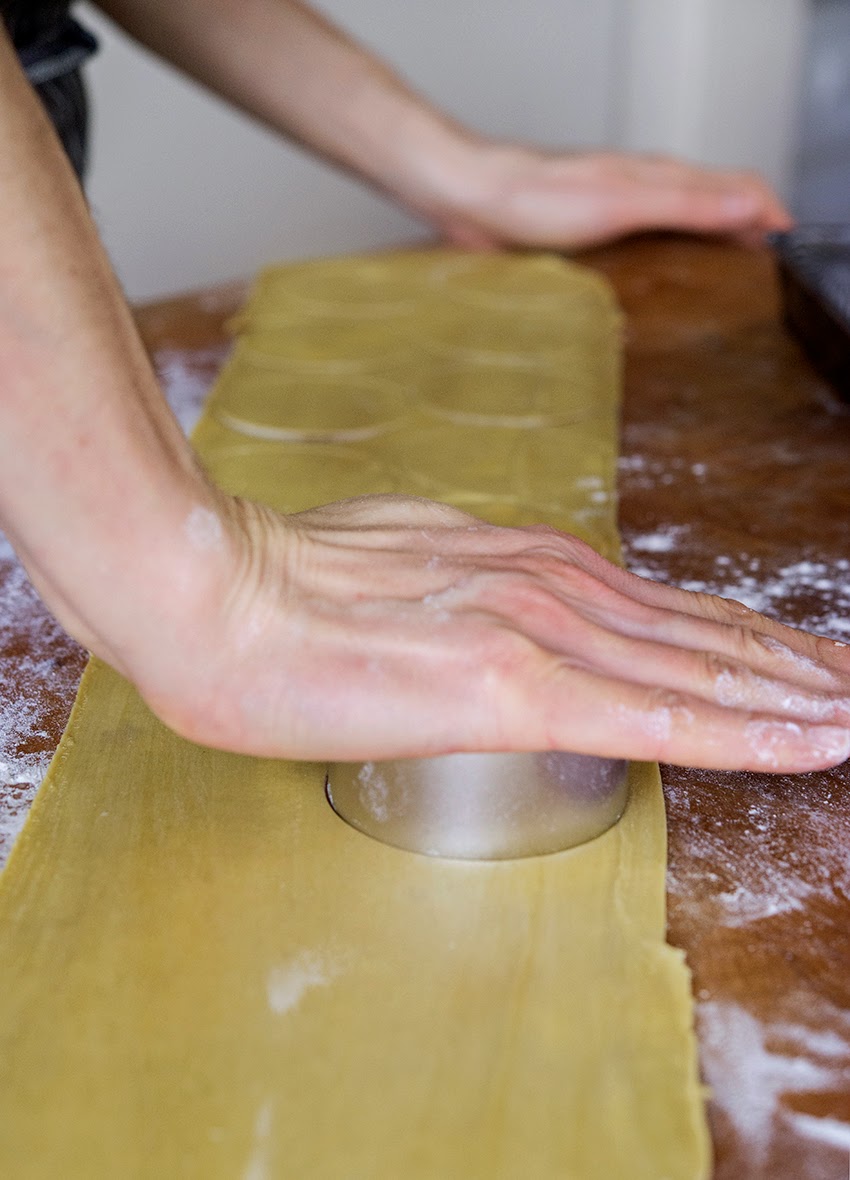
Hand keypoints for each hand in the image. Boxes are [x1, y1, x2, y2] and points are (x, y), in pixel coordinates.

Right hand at [141, 494, 849, 771]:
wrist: (212, 594)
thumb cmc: (280, 597)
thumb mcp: (398, 578)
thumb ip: (461, 602)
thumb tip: (486, 628)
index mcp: (521, 564)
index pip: (660, 609)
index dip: (738, 639)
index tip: (797, 663)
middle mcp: (549, 585)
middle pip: (701, 632)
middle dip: (790, 666)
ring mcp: (540, 631)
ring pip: (701, 670)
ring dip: (794, 695)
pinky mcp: (515, 685)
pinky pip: (659, 715)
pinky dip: (746, 731)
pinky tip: (812, 742)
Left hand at [422, 143, 792, 251]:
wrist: (470, 198)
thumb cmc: (533, 198)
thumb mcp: (621, 203)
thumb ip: (686, 204)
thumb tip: (750, 205)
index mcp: (658, 177)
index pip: (735, 188)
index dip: (766, 216)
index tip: (786, 250)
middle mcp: (640, 188)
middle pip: (710, 204)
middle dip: (743, 232)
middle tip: (761, 273)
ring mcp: (614, 208)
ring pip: (676, 222)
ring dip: (705, 244)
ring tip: (721, 280)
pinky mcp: (586, 231)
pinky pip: (640, 242)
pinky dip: (664, 258)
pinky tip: (655, 283)